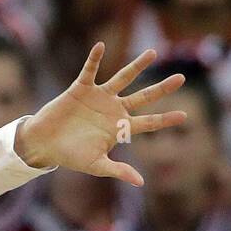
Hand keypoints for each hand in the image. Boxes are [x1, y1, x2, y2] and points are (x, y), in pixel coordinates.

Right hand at [13, 43, 186, 185]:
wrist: (46, 143)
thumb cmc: (72, 156)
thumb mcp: (97, 165)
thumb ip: (119, 170)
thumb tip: (141, 183)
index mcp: (120, 128)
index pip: (149, 123)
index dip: (165, 119)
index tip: (184, 115)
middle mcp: (114, 109)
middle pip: (144, 97)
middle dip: (162, 89)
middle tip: (181, 79)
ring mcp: (99, 97)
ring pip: (123, 78)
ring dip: (137, 66)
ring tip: (153, 52)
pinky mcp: (81, 88)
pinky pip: (90, 70)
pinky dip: (94, 59)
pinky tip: (101, 46)